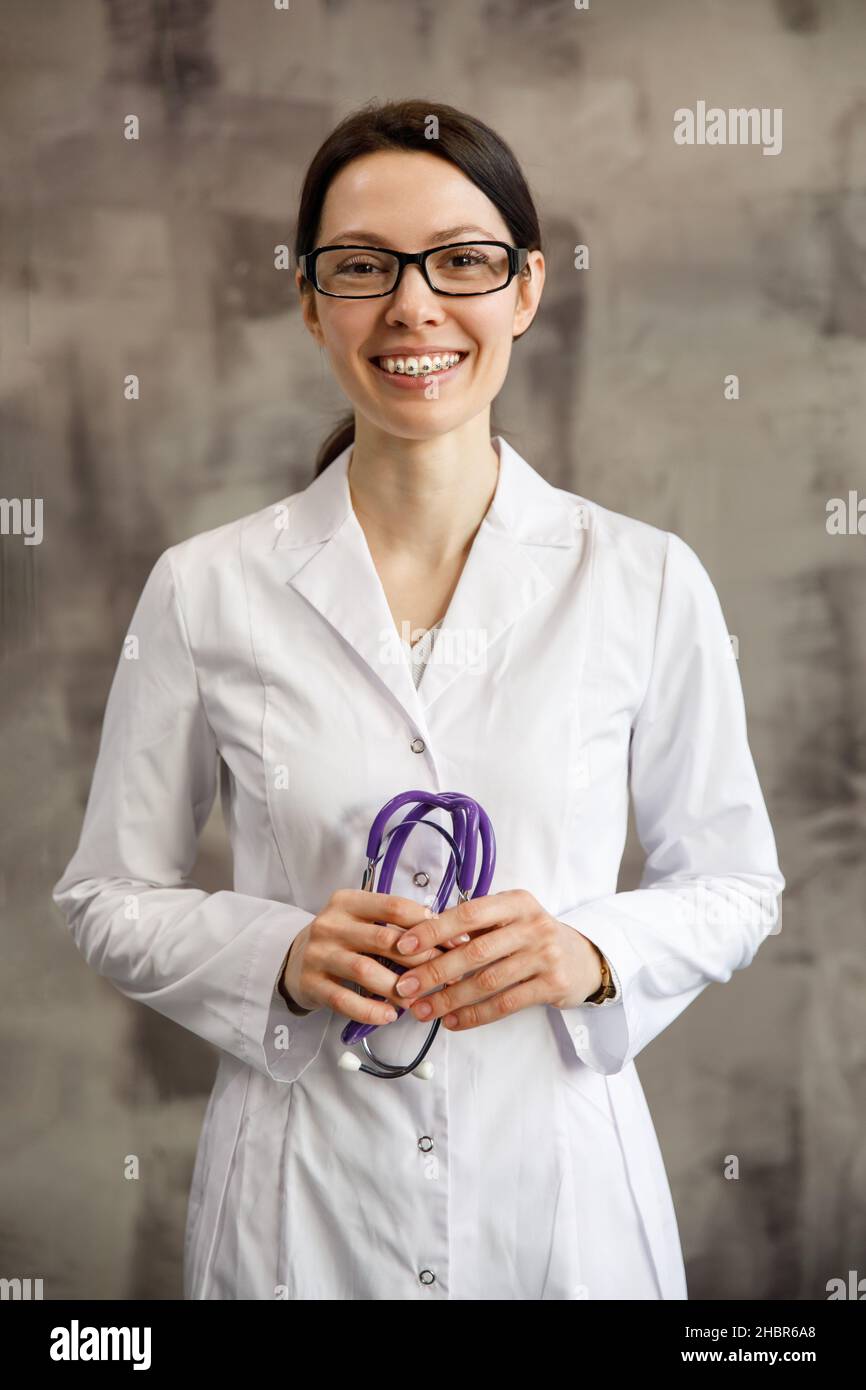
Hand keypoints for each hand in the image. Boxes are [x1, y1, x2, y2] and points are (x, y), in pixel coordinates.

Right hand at [281, 890, 471, 1026]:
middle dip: (418, 960)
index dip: (428, 924)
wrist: (295, 959)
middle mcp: (330, 924)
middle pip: (383, 940)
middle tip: (443, 975)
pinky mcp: (310, 983)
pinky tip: (389, 1015)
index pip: (393, 907)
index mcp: (348, 902)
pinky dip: (370, 1009)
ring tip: (416, 999)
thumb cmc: (343, 940)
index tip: (455, 942)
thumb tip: (449, 934)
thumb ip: (396, 924)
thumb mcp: (363, 921)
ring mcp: (318, 954)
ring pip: (364, 970)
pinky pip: (343, 999)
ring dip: (396, 987)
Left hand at [385, 889, 604, 1030]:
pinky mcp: (552, 984)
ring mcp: (544, 955)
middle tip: (405, 987)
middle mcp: (532, 925)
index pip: (468, 914)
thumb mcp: (510, 918)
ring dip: (450, 999)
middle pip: (474, 951)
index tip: (404, 946)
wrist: (583, 958)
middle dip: (434, 971)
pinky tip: (454, 1021)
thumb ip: (476, 924)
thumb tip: (420, 936)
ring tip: (423, 1010)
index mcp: (515, 902)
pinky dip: (475, 1015)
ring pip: (487, 982)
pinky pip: (505, 1004)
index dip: (434, 930)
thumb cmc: (532, 937)